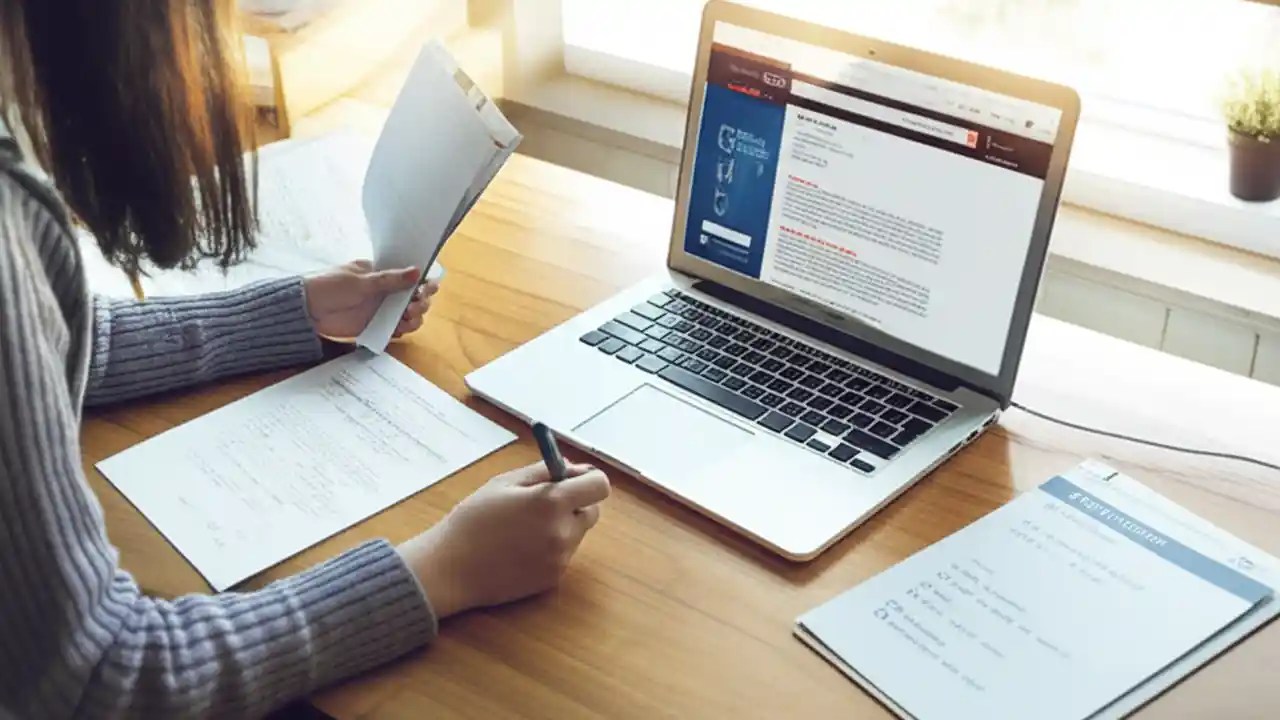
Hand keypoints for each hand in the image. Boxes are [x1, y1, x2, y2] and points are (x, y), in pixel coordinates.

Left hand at [304, 260, 440, 339]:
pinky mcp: (376, 325)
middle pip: (415, 296)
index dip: (423, 281)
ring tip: (408, 317)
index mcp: (381, 273)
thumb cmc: (330, 287)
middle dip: (421, 301)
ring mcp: (382, 309)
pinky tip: (400, 328)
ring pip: (410, 314)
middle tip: (414, 305)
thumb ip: (390, 279)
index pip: (409, 275)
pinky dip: (403, 329)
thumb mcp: (361, 281)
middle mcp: (386, 291)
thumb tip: (418, 271)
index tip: (427, 287)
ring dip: (415, 316)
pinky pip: (397, 328)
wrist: (307, 311)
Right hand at [397, 462, 610, 618]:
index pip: (599, 486)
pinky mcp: (552, 578)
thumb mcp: (505, 483)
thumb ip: (544, 471)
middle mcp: (562, 532)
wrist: (450, 568)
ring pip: (576, 534)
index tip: (571, 479)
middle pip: (592, 511)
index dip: (588, 479)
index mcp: (552, 502)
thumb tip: (574, 468)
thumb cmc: (473, 519)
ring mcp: (560, 559)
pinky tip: (519, 548)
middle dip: (575, 503)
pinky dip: (550, 548)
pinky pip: (563, 554)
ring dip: (561, 526)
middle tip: (543, 502)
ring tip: (523, 528)